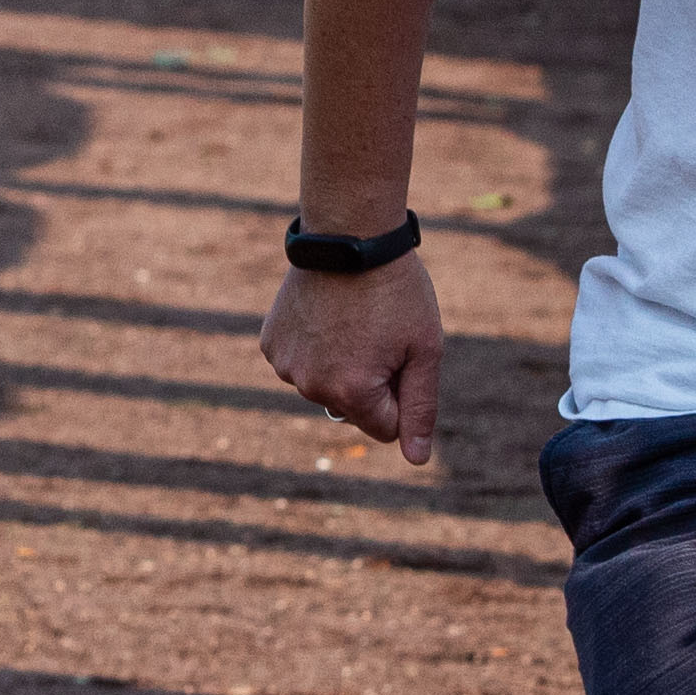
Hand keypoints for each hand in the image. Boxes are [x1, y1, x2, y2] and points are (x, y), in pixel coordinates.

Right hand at [261, 252, 442, 463]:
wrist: (349, 234)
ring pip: (324, 385)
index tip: (401, 353)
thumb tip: (416, 460)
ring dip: (340, 364)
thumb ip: (420, 409)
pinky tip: (325, 314)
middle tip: (377, 333)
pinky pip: (300, 362)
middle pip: (353, 409)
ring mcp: (285, 365)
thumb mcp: (424, 350)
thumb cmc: (396, 291)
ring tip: (351, 319)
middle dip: (370, 382)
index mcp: (352, 394)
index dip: (400, 392)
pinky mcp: (270, 342)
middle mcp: (311, 387)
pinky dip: (313, 346)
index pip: (385, 428)